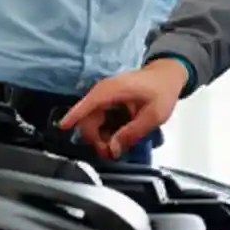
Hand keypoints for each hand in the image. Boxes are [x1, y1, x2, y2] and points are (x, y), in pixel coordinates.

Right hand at [57, 58, 189, 159]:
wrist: (167, 75)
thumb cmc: (162, 90)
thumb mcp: (154, 115)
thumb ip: (133, 132)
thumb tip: (113, 150)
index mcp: (112, 91)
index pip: (86, 105)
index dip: (72, 117)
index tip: (62, 129)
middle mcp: (103, 92)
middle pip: (87, 119)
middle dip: (95, 139)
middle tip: (110, 153)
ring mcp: (105, 96)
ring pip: (92, 122)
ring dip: (100, 137)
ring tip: (115, 149)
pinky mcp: (108, 101)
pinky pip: (99, 119)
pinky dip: (104, 131)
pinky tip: (117, 138)